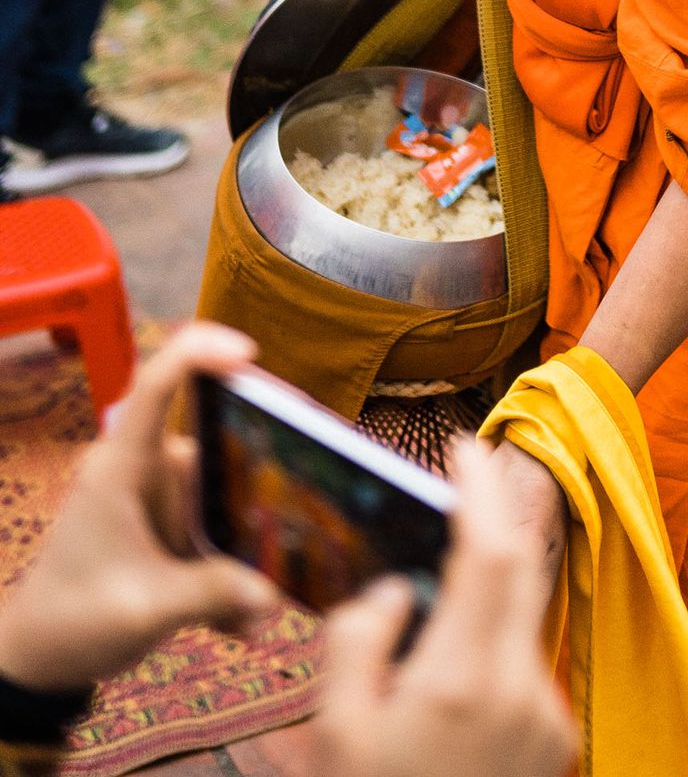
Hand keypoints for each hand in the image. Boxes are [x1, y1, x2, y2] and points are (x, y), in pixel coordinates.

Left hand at [0, 323, 277, 693]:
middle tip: (321, 457)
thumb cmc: (74, 619)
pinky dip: (237, 571)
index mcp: (124, 464)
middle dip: (269, 442)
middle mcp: (148, 469)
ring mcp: (163, 499)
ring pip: (227, 487)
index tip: (250, 354)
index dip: (201, 352)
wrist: (40, 661)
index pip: (158, 383)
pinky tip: (245, 624)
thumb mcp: (144, 609)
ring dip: (256, 530)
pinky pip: (221, 531)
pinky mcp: (174, 529)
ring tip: (295, 562)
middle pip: (215, 427)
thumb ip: (211, 593)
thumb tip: (273, 595)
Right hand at [317, 440, 575, 776]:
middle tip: (459, 483)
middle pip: (518, 573)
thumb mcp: (334, 733)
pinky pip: (523, 669)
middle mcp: (522, 692)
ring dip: (485, 596)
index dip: (480, 489)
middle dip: (491, 521)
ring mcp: (549, 722)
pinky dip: (492, 650)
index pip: (490, 551)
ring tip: (432, 593)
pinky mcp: (558, 746)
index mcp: (464, 680)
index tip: (464, 446)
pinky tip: (450, 671)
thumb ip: (359, 639)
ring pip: (520, 623)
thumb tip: (396, 590)